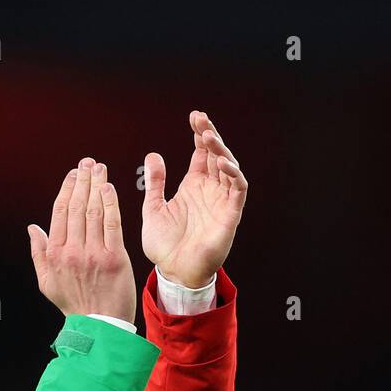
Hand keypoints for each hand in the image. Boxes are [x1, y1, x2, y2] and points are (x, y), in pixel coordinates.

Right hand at [28, 157, 135, 324]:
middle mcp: (72, 251)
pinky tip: (110, 188)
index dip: (67, 189)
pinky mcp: (114, 258)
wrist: (99, 325)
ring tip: (100, 168)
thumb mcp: (46, 282)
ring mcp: (94, 254)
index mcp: (55, 254)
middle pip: (77, 207)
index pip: (59, 212)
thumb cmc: (74, 304)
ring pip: (94, 211)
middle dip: (82, 180)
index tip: (73, 174)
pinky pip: (112, 224)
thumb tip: (33, 228)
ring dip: (97, 185)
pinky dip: (111, 203)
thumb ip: (39, 252)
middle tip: (88, 163)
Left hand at [141, 110, 247, 288]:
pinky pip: (237, 190)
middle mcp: (210, 191)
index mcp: (193, 187)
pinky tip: (221, 163)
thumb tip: (152, 155)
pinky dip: (233, 174)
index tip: (194, 117)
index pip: (201, 154)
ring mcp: (221, 202)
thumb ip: (155, 183)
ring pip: (229, 168)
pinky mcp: (230, 215)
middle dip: (211, 136)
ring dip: (222, 151)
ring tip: (209, 137)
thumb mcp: (153, 208)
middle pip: (217, 155)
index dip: (200, 135)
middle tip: (201, 120)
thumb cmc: (164, 246)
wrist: (173, 273)